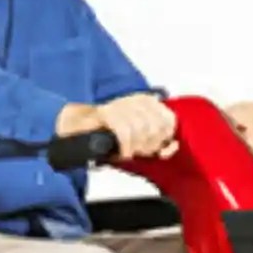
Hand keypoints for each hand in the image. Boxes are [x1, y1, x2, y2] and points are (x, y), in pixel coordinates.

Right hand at [57, 95, 177, 159]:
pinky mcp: (107, 113)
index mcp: (147, 102)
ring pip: (141, 129)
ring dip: (135, 147)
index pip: (169, 120)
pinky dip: (125, 147)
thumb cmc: (110, 134)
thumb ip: (159, 143)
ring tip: (128, 151)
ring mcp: (121, 105)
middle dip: (149, 145)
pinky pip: (125, 132)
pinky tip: (122, 152)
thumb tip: (173, 146)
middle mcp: (136, 100)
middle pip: (156, 127)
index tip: (153, 148)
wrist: (79, 127)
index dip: (164, 139)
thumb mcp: (139, 140)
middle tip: (138, 151)